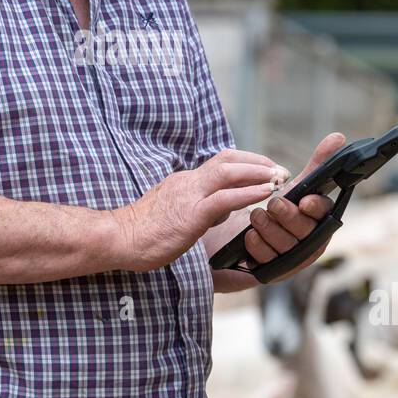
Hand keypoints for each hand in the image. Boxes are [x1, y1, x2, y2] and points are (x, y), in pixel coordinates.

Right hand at [113, 149, 287, 272]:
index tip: (264, 169)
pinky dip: (248, 192)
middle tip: (280, 169)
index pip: (219, 163)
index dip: (245, 163)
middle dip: (257, 162)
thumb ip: (196, 207)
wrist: (117, 238)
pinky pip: (225, 198)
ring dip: (258, 172)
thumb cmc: (142, 232)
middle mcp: (188, 182)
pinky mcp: (191, 214)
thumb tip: (219, 210)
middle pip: (227, 159)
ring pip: (228, 172)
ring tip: (279, 176)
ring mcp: (189, 195)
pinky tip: (266, 193)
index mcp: (183, 182)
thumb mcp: (173, 213)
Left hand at [238, 132, 346, 279]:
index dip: (316, 207)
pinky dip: (258, 247)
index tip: (304, 200)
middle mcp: (308, 240)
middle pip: (305, 231)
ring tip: (255, 216)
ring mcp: (291, 258)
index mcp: (318, 219)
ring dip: (271, 230)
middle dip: (289, 217)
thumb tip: (338, 136)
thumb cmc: (275, 209)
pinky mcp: (272, 272)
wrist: (237, 235)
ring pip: (286, 246)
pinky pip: (268, 262)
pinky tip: (249, 236)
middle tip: (273, 203)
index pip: (325, 213)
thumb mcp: (292, 185)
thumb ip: (316, 165)